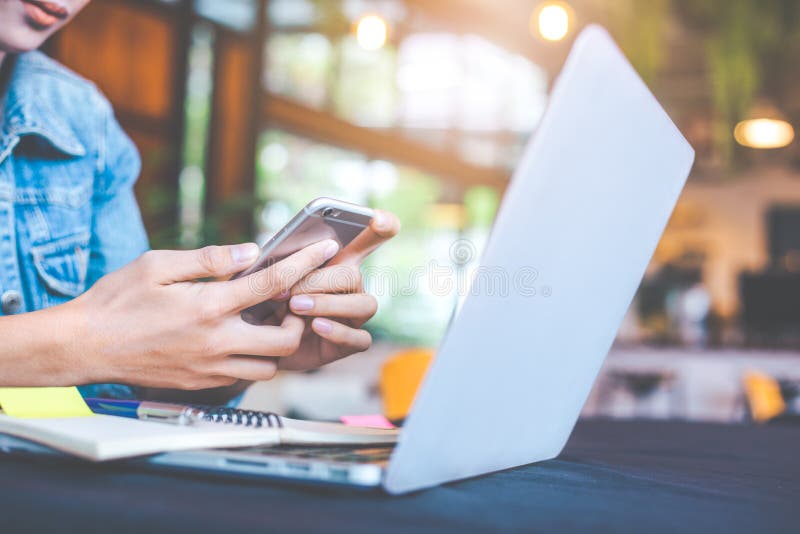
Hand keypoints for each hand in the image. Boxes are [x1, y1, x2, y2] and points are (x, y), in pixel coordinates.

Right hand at [69, 240, 339, 388]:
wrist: (84, 346)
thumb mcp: (158, 265)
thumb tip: (251, 252)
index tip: (326, 251)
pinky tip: (240, 339)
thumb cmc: (116, 301)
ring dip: (277, 346)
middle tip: (289, 303)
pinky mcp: (200, 384)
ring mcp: (210, 368)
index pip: (273, 285)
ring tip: (264, 323)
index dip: (305, 264)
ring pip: (268, 368)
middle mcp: (217, 343)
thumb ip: (210, 259)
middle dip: (298, 320)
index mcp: (209, 307)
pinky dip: (252, 360)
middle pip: (285, 340)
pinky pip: (242, 378)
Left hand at [279, 209, 400, 370]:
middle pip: (353, 274)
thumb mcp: (266, 278)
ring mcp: (355, 315)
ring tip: (296, 306)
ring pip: (363, 304)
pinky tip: (316, 326)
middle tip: (287, 290)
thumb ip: (278, 264)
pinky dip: (338, 332)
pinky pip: (359, 338)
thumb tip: (282, 256)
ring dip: (329, 304)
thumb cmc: (265, 303)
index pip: (370, 238)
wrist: (260, 346)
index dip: (382, 225)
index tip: (377, 218)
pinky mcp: (350, 343)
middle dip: (320, 280)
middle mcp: (352, 287)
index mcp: (338, 262)